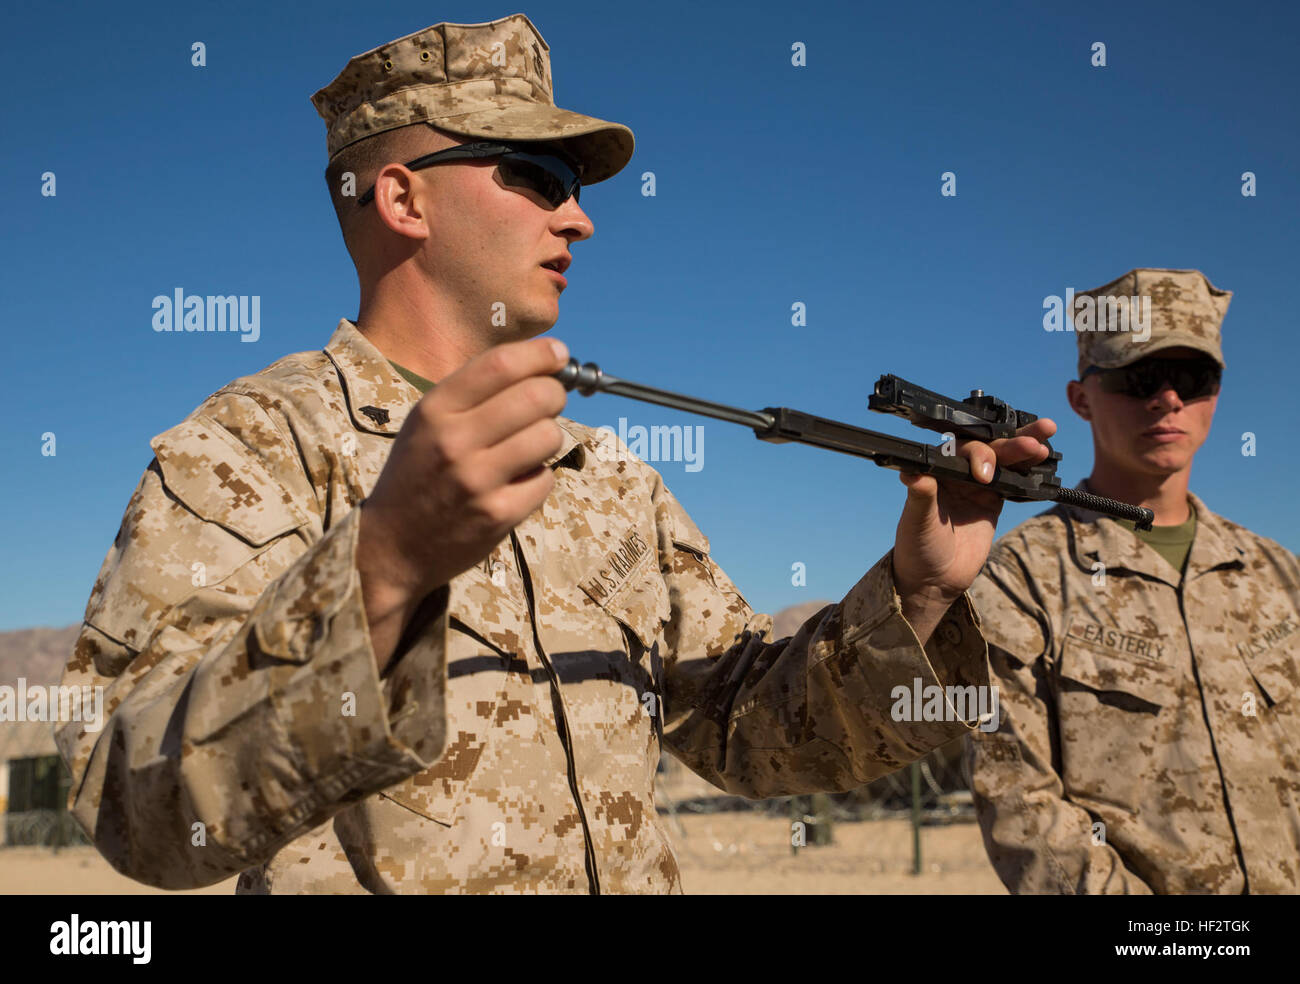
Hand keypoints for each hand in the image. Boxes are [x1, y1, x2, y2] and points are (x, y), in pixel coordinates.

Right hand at [356, 336, 569, 666]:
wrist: (390, 546)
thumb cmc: (417, 475)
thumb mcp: (427, 423)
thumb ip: (474, 393)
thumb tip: (539, 365)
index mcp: (434, 410)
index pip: (500, 364)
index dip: (540, 354)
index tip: (559, 354)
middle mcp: (454, 441)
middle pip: (537, 397)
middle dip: (554, 394)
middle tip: (550, 402)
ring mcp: (477, 480)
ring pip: (549, 436)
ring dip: (548, 438)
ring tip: (528, 447)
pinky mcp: (498, 515)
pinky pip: (546, 480)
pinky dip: (539, 479)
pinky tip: (516, 483)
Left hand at [891, 417, 1056, 640]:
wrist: (934, 578)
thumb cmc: (917, 547)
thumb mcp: (917, 522)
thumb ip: (920, 496)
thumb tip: (912, 472)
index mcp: (936, 471)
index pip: (961, 451)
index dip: (978, 455)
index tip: (984, 474)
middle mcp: (957, 473)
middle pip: (988, 450)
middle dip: (1011, 443)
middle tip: (1033, 442)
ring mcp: (977, 486)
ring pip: (1004, 461)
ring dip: (1025, 449)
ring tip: (1047, 434)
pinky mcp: (992, 501)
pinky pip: (1013, 482)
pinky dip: (1029, 472)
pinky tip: (1046, 462)